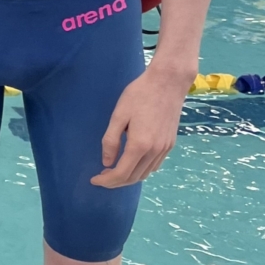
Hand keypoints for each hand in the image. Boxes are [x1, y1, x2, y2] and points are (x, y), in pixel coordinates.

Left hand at [90, 65, 187, 187]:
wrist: (168, 82)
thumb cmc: (139, 95)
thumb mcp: (119, 116)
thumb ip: (111, 141)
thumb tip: (106, 162)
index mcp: (140, 145)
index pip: (121, 174)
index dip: (106, 181)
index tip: (94, 180)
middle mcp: (154, 151)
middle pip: (134, 178)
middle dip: (116, 182)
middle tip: (102, 177)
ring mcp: (165, 148)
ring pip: (145, 174)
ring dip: (129, 178)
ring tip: (113, 171)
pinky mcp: (170, 144)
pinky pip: (154, 165)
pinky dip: (141, 170)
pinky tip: (132, 163)